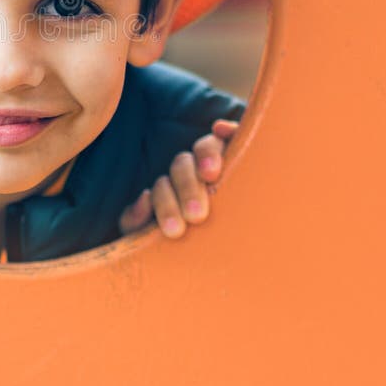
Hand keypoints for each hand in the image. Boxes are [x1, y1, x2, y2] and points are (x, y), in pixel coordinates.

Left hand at [118, 119, 238, 238]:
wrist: (250, 256)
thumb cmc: (196, 244)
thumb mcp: (161, 239)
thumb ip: (136, 224)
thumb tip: (143, 197)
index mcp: (173, 190)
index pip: (163, 188)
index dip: (164, 203)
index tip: (173, 229)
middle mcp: (193, 171)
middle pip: (183, 167)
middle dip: (187, 189)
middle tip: (195, 216)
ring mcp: (218, 160)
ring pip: (206, 147)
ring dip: (206, 156)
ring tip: (210, 175)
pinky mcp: (244, 154)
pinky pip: (233, 133)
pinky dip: (228, 128)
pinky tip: (222, 129)